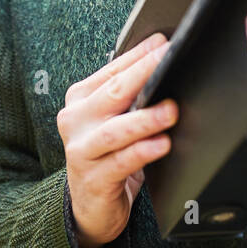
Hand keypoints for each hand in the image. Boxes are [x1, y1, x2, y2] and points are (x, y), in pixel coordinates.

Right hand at [57, 33, 176, 247]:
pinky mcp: (93, 179)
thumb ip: (128, 93)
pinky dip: (142, 152)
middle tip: (168, 61)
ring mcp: (81, 150)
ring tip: (171, 110)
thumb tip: (160, 55)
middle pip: (113, 93)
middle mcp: (76, 120)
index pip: (113, 70)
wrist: (88, 205)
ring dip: (145, 119)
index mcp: (80, 98)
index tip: (163, 42)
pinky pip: (121, 162)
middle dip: (143, 74)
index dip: (139, 55)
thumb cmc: (106, 155)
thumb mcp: (113, 119)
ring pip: (115, 130)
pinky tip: (162, 144)